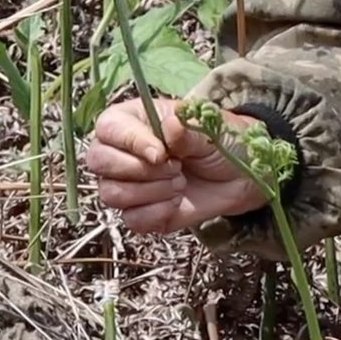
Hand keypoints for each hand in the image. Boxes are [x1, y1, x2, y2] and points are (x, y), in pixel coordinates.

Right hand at [83, 98, 269, 234]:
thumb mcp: (210, 130)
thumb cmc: (223, 142)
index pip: (108, 127)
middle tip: (176, 167)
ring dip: (151, 192)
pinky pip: (131, 219)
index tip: (161, 153)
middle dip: (139, 170)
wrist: (242, 177)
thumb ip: (186, 130)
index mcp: (134, 120)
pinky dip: (157, 213)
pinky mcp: (140, 211)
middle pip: (98, 162)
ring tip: (180, 183)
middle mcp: (123, 150)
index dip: (130, 142)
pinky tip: (177, 203)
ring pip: (111, 193)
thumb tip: (169, 128)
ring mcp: (129, 183)